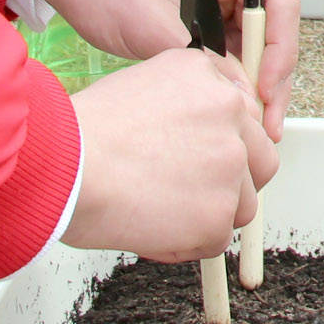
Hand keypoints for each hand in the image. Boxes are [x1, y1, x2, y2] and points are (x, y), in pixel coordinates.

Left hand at [33, 0, 302, 135]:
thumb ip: (201, 57)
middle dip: (272, 75)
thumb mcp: (152, 24)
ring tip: (255, 125)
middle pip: (274, 26)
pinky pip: (235, 46)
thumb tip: (239, 95)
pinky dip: (236, 75)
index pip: (278, 2)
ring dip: (256, 80)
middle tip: (266, 123)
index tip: (263, 88)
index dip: (278, 50)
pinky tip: (234, 106)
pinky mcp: (212, 11)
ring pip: (258, 41)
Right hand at [62, 49, 275, 261]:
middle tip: (189, 194)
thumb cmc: (83, 132)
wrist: (64, 165)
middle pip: (259, 160)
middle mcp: (230, 114)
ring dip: (207, 214)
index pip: (245, 117)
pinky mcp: (218, 212)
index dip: (224, 144)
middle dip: (232, 183)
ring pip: (241, 204)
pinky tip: (149, 229)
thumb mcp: (143, 83)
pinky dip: (186, 244)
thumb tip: (202, 131)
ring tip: (159, 211)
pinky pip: (215, 239)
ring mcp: (230, 164)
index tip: (202, 160)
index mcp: (211, 78)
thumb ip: (187, 99)